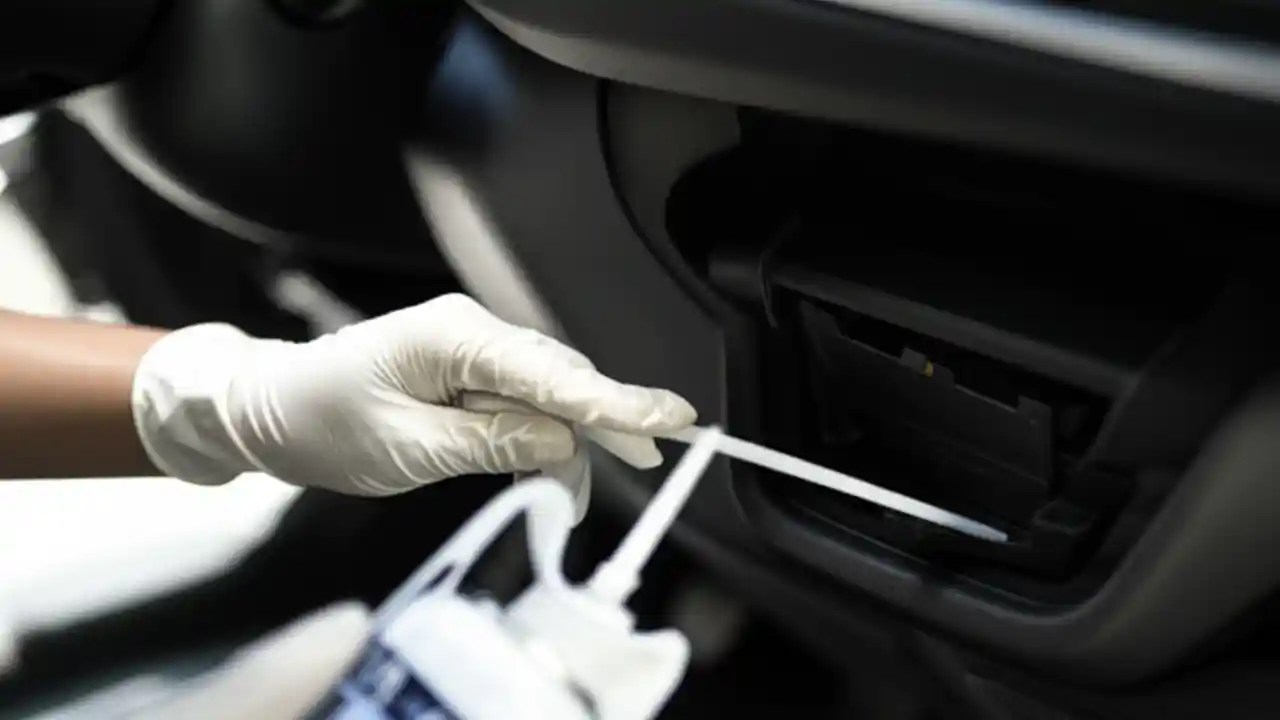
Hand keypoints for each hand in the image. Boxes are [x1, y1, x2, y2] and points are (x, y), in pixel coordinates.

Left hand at [132, 294, 695, 495]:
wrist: (268, 409)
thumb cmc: (320, 424)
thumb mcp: (406, 449)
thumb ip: (490, 443)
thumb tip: (563, 443)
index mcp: (452, 339)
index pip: (550, 374)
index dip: (615, 401)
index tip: (671, 418)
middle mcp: (470, 332)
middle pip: (560, 377)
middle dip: (605, 421)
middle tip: (653, 456)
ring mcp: (469, 349)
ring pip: (546, 391)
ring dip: (570, 436)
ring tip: (578, 489)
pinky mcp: (465, 370)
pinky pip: (520, 399)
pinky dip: (540, 434)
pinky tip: (552, 467)